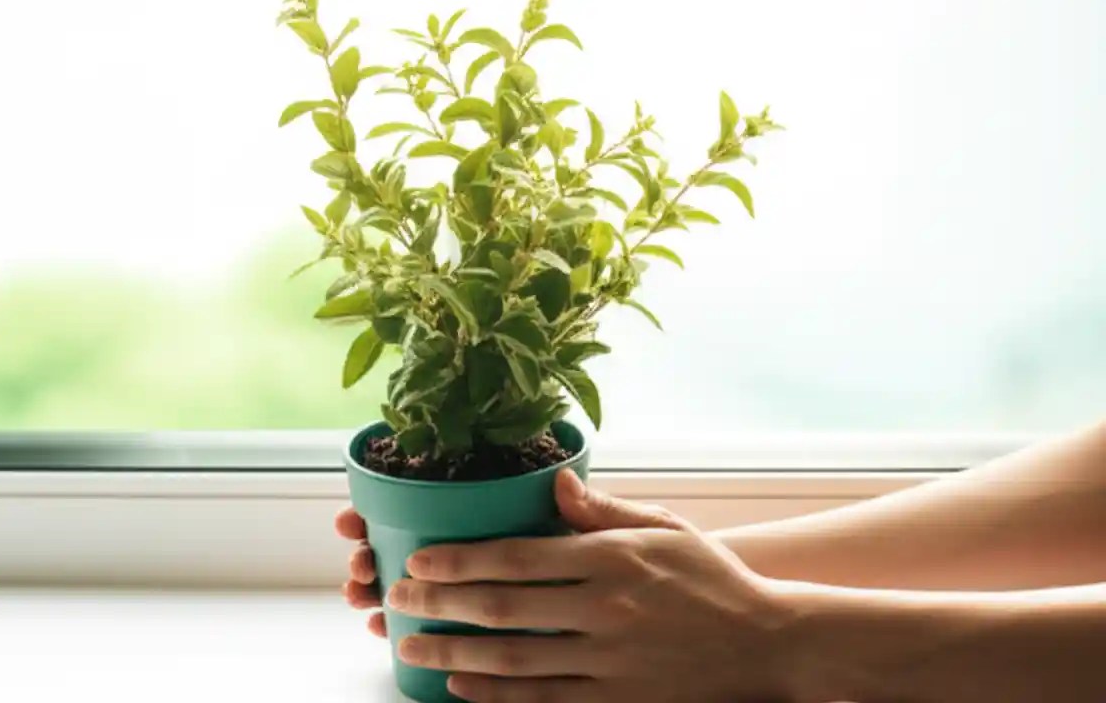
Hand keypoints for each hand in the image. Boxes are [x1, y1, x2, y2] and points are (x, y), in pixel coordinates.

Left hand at [384, 470, 793, 702]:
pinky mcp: (619, 700)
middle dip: (439, 605)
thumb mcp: (665, 528)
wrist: (770, 644)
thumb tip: (552, 483)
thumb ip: (603, 509)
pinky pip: (544, 701)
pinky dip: (496, 695)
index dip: (460, 560)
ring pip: (513, 660)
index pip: (518, 557)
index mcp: (611, 558)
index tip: (419, 561)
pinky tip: (462, 686)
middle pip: (503, 609)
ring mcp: (610, 660)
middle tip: (395, 603)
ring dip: (454, 652)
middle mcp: (605, 609)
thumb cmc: (713, 579)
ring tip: (412, 646)